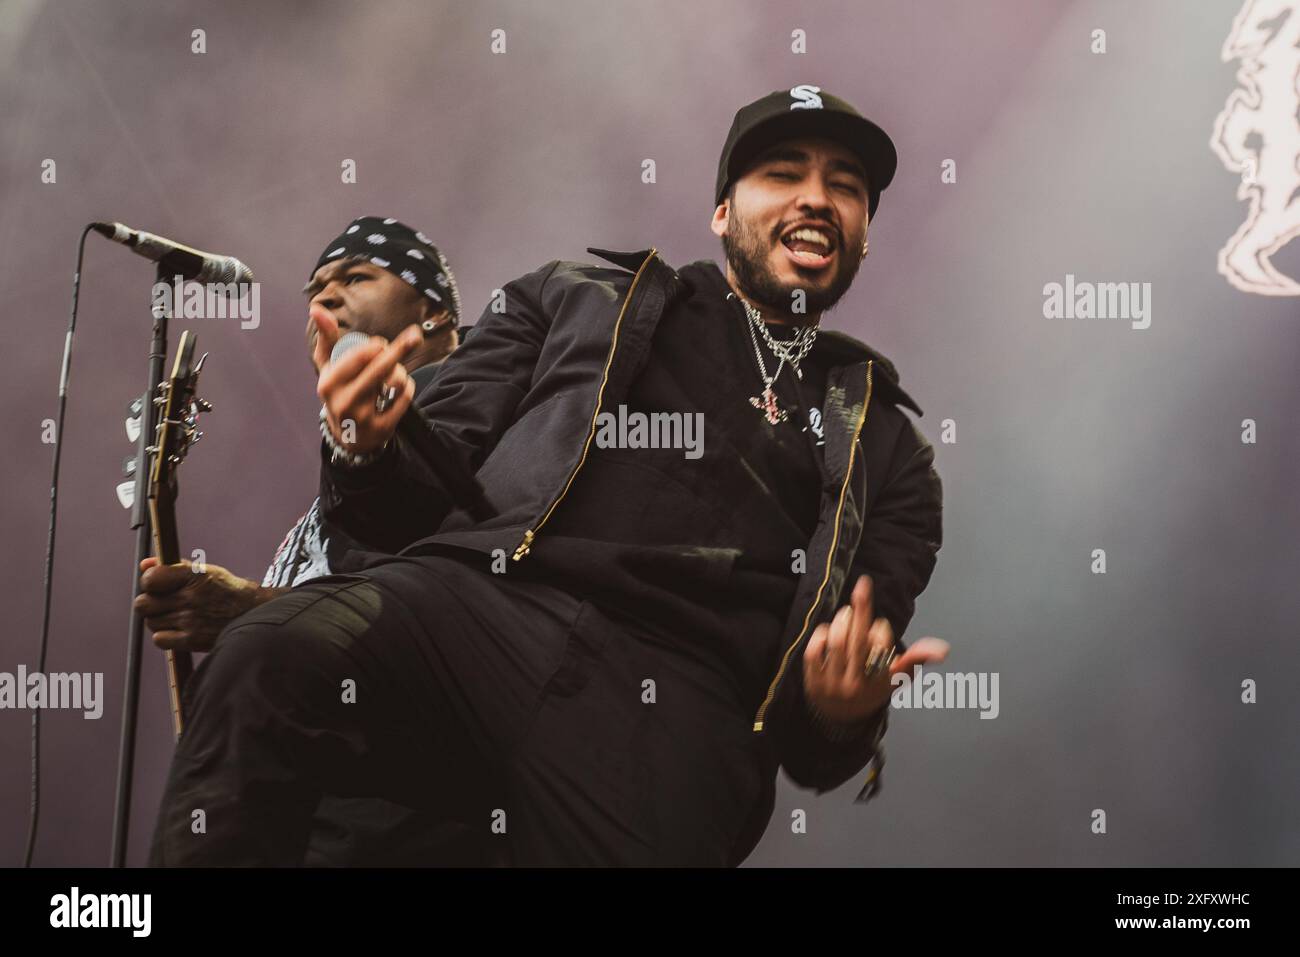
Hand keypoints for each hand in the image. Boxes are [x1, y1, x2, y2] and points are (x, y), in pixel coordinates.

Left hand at [134, 557, 269, 652]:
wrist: (253, 613)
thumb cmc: (225, 590)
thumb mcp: (203, 571)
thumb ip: (171, 567)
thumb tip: (144, 564)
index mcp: (193, 575)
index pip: (150, 579)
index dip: (148, 582)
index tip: (155, 585)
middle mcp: (191, 597)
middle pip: (143, 604)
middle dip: (149, 604)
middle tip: (162, 604)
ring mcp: (191, 620)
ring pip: (151, 622)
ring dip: (159, 621)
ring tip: (176, 617)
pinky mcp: (192, 639)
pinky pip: (160, 640)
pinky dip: (165, 636)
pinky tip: (179, 630)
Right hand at [311, 305, 421, 454]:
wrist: (346, 436)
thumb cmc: (339, 390)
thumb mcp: (328, 366)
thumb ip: (326, 336)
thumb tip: (316, 308)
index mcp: (329, 383)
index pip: (361, 355)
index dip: (377, 345)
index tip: (380, 344)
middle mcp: (344, 401)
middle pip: (382, 366)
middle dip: (402, 347)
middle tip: (415, 336)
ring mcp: (363, 417)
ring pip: (396, 381)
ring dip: (402, 372)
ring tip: (395, 375)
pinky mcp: (381, 429)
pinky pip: (405, 398)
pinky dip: (407, 388)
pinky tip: (399, 390)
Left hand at [802, 574, 949, 726]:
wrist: (841, 719)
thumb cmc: (872, 690)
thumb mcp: (897, 679)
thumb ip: (917, 659)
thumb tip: (943, 649)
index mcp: (878, 682)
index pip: (881, 648)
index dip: (880, 629)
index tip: (880, 625)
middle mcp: (855, 684)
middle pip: (857, 640)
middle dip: (861, 608)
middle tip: (863, 586)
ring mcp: (832, 682)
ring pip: (836, 642)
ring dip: (842, 620)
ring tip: (847, 613)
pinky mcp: (812, 680)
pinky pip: (815, 651)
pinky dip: (822, 634)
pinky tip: (829, 630)